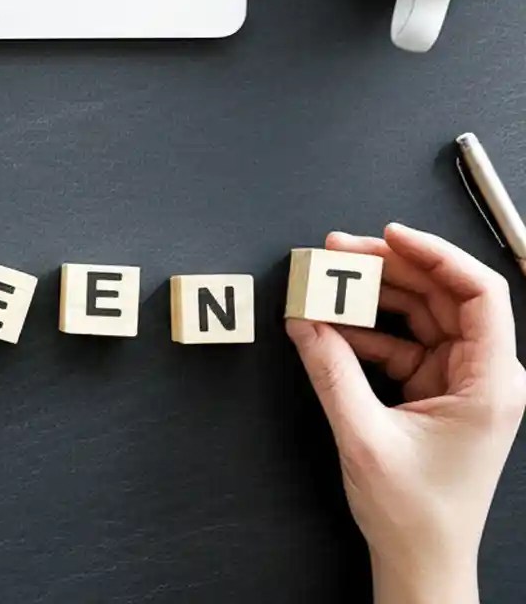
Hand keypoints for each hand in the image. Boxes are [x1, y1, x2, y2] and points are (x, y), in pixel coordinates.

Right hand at [287, 223, 525, 603]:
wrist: (422, 559)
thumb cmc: (414, 512)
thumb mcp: (362, 436)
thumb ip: (330, 371)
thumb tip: (303, 319)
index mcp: (491, 382)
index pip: (476, 294)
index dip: (435, 254)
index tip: (387, 235)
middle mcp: (484, 375)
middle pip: (442, 296)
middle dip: (389, 269)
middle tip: (337, 252)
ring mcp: (460, 381)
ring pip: (420, 316)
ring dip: (373, 297)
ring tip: (327, 280)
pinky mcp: (435, 392)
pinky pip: (401, 345)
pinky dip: (365, 332)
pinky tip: (329, 325)